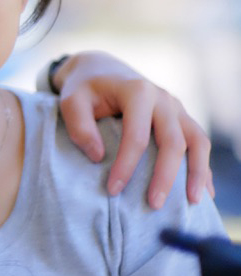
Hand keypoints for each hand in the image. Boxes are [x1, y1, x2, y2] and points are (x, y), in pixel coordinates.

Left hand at [53, 50, 213, 208]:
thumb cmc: (84, 88)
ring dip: (197, 173)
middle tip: (153, 205)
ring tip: (192, 202)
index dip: (126, 165)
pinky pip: (199, 143)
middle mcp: (163, 99)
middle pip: (172, 142)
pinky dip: (203, 167)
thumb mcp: (71, 101)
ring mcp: (176, 108)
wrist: (101, 70)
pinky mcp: (181, 118)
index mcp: (138, 91)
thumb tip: (98, 157)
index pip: (137, 135)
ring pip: (197, 142)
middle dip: (165, 176)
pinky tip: (204, 192)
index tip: (113, 190)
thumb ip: (79, 126)